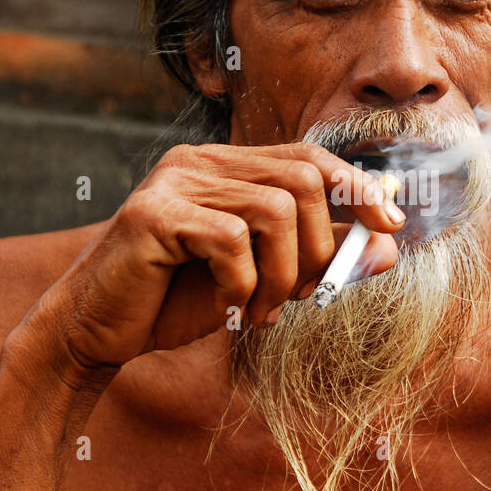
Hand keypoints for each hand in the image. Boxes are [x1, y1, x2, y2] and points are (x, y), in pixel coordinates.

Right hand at [15, 142, 403, 377]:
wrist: (99, 331)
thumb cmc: (179, 300)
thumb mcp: (264, 278)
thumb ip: (318, 257)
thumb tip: (387, 246)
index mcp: (228, 167)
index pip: (310, 158)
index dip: (358, 189)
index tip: (392, 226)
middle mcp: (201, 161)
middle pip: (303, 181)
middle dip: (320, 247)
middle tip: (303, 294)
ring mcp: (174, 182)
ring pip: (274, 211)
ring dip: (282, 274)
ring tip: (261, 309)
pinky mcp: (152, 214)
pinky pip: (230, 240)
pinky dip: (243, 283)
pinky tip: (229, 306)